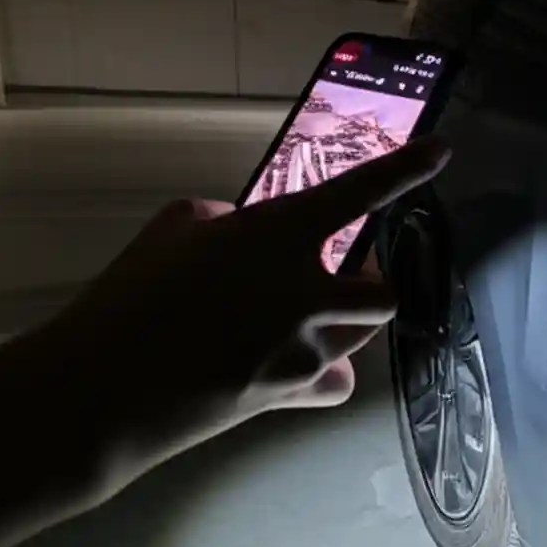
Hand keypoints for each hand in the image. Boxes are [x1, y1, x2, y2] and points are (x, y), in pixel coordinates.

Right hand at [45, 137, 450, 488]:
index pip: (359, 193)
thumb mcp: (172, 229)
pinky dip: (324, 372)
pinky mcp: (294, 394)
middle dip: (370, 281)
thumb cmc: (129, 298)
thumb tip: (239, 229)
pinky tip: (293, 366)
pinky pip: (337, 381)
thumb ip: (221, 219)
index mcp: (277, 235)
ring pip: (362, 333)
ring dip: (346, 320)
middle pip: (382, 289)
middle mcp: (308, 291)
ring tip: (305, 317)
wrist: (106, 390)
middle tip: (338, 275)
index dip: (404, 169)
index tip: (440, 152)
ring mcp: (307, 348)